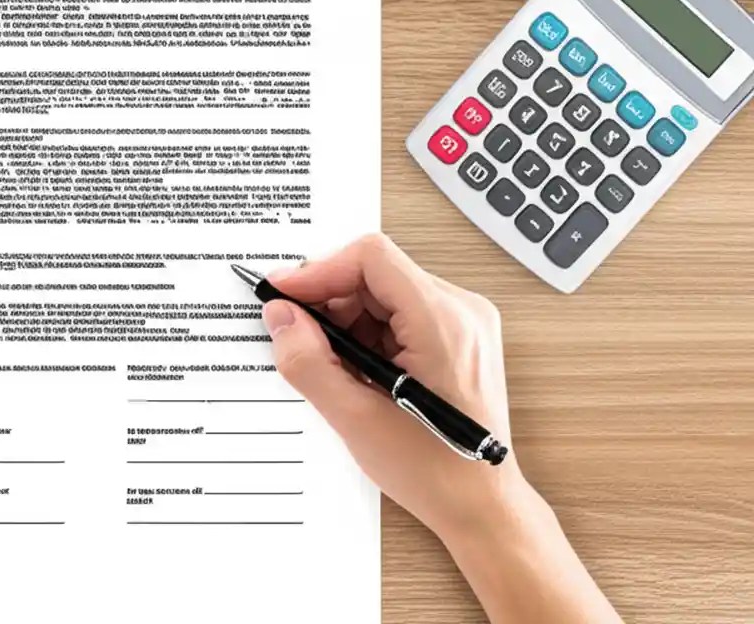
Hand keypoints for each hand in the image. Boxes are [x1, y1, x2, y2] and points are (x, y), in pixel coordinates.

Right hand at [262, 234, 620, 621]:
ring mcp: (463, 323)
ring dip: (347, 321)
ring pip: (385, 293)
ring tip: (333, 368)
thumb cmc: (436, 470)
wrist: (482, 505)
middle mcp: (461, 312)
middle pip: (376, 274)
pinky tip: (356, 372)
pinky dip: (368, 333)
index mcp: (443, 323)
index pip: (372, 258)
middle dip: (329, 301)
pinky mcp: (457, 337)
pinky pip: (400, 313)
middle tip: (297, 337)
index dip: (319, 270)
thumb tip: (281, 318)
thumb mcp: (355, 418)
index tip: (283, 293)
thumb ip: (310, 362)